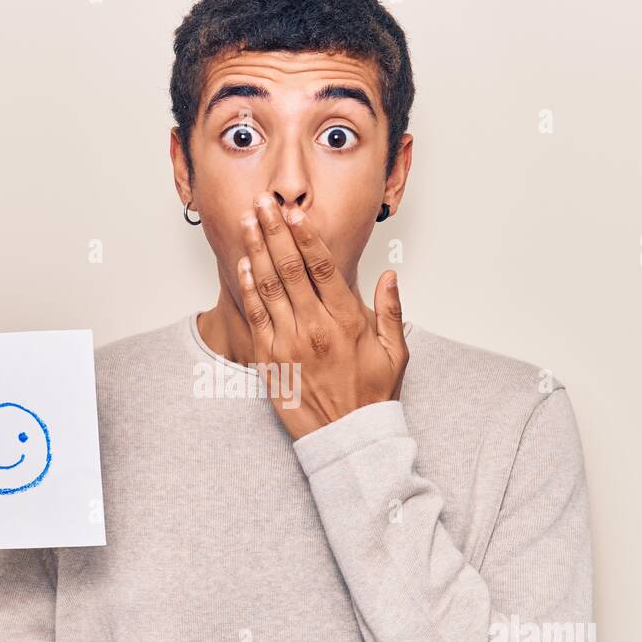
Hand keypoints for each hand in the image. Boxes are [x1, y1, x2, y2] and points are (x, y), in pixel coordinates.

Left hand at [236, 193, 408, 439]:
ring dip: (256, 250)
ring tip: (248, 221)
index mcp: (346, 321)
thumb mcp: (397, 353)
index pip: (323, 267)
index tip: (295, 212)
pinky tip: (244, 264)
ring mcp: (289, 343)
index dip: (306, 236)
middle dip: (275, 230)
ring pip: (268, 286)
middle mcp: (315, 327)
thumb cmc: (372, 396)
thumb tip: (390, 275)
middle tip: (263, 202)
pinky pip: (255, 316)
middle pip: (290, 268)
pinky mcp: (270, 360)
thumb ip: (393, 311)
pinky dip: (248, 287)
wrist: (348, 439)